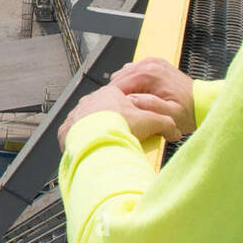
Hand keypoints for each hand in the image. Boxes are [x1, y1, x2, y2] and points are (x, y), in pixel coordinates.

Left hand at [57, 81, 183, 151]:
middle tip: (118, 135)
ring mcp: (76, 114)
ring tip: (103, 144)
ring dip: (93, 130)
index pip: (118, 99)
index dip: (126, 112)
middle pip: (102, 110)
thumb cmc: (121, 127)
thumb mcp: (150, 121)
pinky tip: (88, 149)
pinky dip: (79, 141)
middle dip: (109, 121)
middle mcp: (89, 101)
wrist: (97, 139)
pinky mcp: (66, 129)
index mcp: (109, 94)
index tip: (130, 123)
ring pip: (86, 121)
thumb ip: (165, 123)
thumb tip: (176, 130)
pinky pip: (72, 134)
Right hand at [107, 57, 196, 137]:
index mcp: (149, 74)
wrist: (202, 102)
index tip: (114, 113)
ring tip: (131, 105)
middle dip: (117, 95)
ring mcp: (151, 62)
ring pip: (123, 76)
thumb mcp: (171, 116)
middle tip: (122, 111)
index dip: (112, 101)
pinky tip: (137, 96)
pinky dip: (131, 84)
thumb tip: (131, 100)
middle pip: (118, 79)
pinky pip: (132, 73)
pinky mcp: (153, 65)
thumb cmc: (188, 111)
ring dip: (124, 90)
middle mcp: (149, 64)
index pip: (117, 85)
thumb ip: (150, 107)